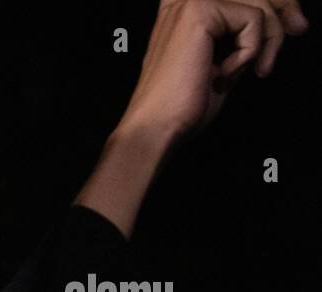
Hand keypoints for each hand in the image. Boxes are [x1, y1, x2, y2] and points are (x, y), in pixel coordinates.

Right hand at [118, 0, 307, 144]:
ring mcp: (189, 3)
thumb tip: (281, 22)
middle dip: (278, 19)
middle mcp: (183, 2)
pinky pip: (253, 18)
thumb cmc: (181, 106)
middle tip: (279, 49)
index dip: (268, 11)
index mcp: (183, 11)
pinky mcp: (198, 13)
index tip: (285, 33)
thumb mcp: (221, 62)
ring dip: (265, 40)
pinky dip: (249, 51)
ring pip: (258, 4)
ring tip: (251, 70)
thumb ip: (240, 37)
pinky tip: (225, 72)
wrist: (156, 127)